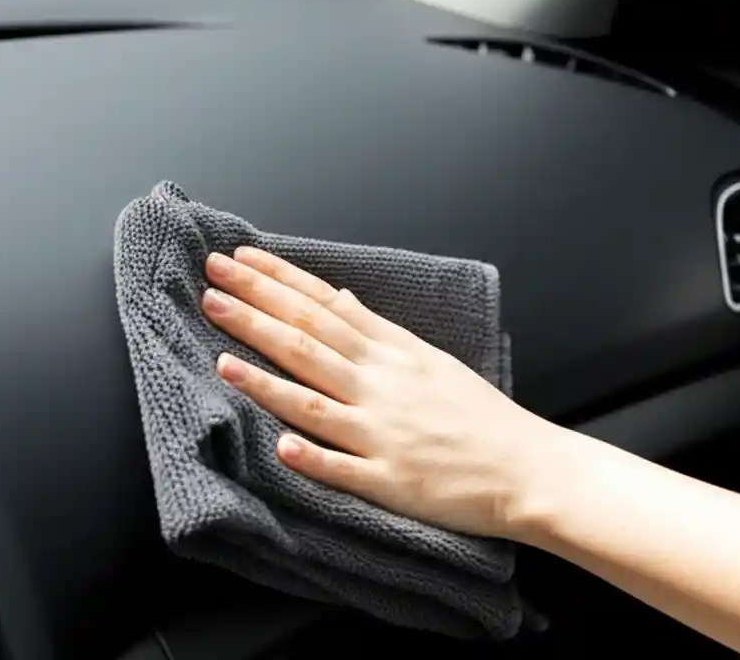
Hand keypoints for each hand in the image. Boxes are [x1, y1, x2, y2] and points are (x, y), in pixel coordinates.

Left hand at [199, 246, 569, 540]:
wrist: (528, 468)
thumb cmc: (478, 416)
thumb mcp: (430, 359)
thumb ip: (380, 331)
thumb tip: (341, 299)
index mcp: (393, 353)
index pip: (325, 306)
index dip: (277, 281)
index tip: (237, 257)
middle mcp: (383, 387)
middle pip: (310, 341)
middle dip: (256, 311)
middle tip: (211, 283)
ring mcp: (385, 434)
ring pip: (316, 402)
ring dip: (267, 381)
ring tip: (221, 359)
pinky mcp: (392, 482)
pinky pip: (346, 470)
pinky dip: (314, 457)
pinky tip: (280, 446)